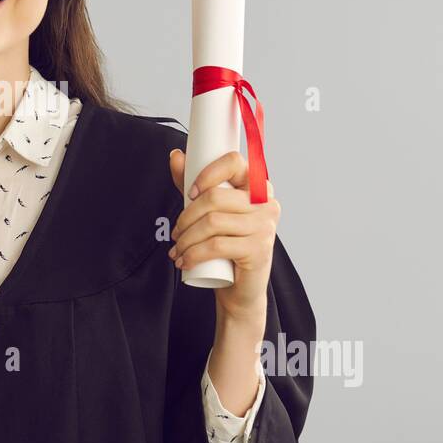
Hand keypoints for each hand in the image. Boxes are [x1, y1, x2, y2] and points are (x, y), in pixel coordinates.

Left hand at [168, 148, 278, 323]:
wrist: (240, 286)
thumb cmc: (226, 243)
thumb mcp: (208, 210)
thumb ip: (192, 182)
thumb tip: (176, 156)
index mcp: (256, 185)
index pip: (234, 162)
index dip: (207, 173)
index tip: (190, 193)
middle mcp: (266, 202)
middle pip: (215, 197)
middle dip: (186, 216)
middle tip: (176, 233)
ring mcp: (265, 226)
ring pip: (212, 222)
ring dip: (186, 239)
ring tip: (177, 250)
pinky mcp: (258, 249)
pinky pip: (216, 245)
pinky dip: (193, 254)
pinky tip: (184, 261)